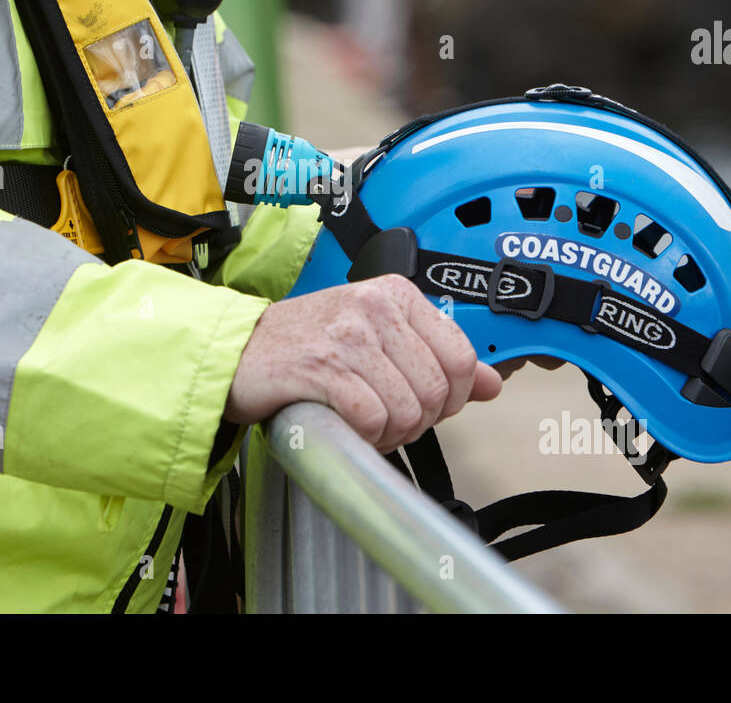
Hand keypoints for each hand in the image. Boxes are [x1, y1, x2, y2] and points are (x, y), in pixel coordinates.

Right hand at [226, 275, 503, 450]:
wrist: (237, 352)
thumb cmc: (306, 346)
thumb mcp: (377, 338)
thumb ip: (436, 358)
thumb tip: (493, 384)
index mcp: (395, 294)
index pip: (461, 356)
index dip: (452, 397)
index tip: (424, 404)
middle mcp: (373, 307)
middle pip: (437, 389)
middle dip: (419, 421)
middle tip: (388, 419)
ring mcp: (346, 335)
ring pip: (407, 409)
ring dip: (391, 433)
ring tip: (365, 424)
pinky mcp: (320, 366)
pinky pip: (372, 418)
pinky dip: (366, 436)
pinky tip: (347, 427)